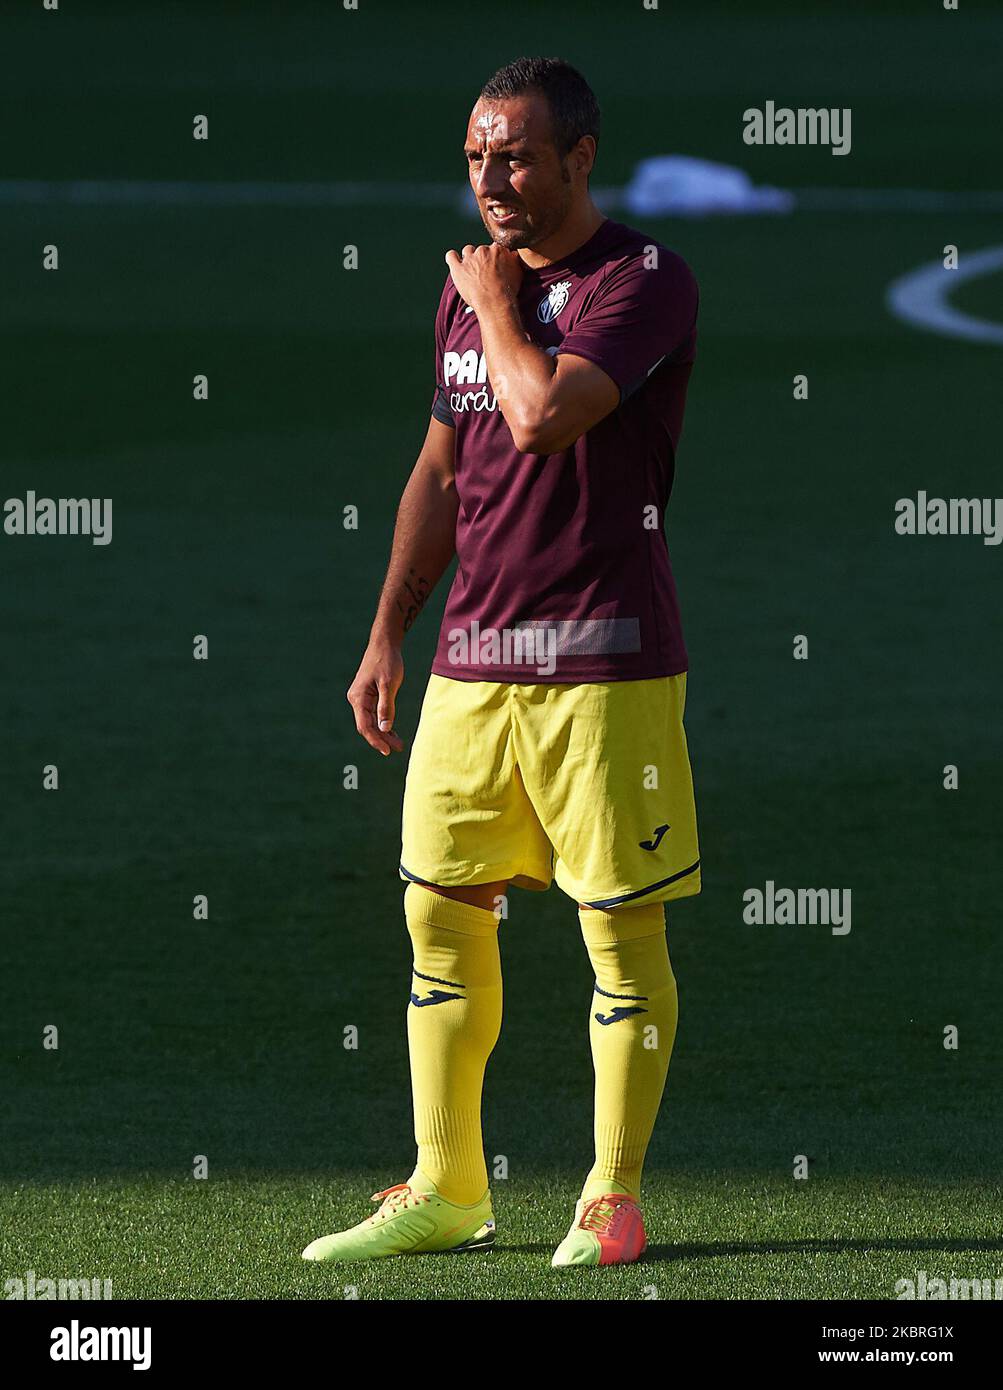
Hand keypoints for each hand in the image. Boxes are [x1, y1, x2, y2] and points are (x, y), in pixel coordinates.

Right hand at [347, 640, 404, 755]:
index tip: (388, 751)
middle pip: (367, 726)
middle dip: (381, 739)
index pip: (365, 726)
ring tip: (398, 744)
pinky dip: (383, 723)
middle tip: (398, 748)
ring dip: (383, 733)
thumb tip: (385, 729)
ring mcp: (361, 698)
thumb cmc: (387, 661)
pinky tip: (392, 732)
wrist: (384, 644)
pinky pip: (373, 714)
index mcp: (358, 698)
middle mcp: (356, 699)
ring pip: (370, 722)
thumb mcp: (389, 683)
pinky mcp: (368, 696)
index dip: (376, 740)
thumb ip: (386, 707)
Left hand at [444, 243, 522, 313]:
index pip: (494, 247)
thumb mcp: (518, 273)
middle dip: (482, 259)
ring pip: (467, 251)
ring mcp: (469, 259)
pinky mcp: (457, 268)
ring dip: (468, 258)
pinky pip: (451, 256)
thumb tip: (513, 255)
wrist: (495, 302)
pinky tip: (455, 263)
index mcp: (497, 249)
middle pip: (480, 250)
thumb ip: (514, 260)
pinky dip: (452, 258)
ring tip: (471, 271)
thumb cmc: (507, 291)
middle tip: (484, 273)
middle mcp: (483, 251)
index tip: (494, 265)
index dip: (494, 257)